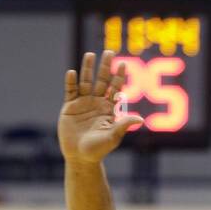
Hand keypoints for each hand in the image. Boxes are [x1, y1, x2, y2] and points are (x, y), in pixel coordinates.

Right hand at [59, 50, 142, 164]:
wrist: (80, 157)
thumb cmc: (98, 150)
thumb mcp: (113, 137)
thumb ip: (124, 125)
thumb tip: (140, 119)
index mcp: (108, 109)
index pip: (115, 89)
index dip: (119, 77)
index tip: (123, 64)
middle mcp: (96, 103)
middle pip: (102, 81)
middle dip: (105, 67)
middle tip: (109, 52)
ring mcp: (83, 103)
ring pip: (86, 81)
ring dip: (88, 69)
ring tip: (90, 55)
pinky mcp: (69, 106)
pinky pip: (70, 90)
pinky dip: (71, 82)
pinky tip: (72, 73)